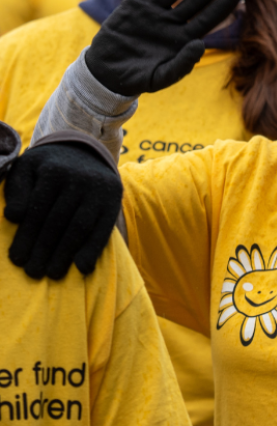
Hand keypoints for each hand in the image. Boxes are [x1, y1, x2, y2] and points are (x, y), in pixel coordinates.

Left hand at [4, 143, 121, 278]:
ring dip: (66, 254)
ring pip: (80, 227)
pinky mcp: (114, 199)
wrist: (85, 152)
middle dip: (44, 250)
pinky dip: (93, 249)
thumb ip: (17, 191)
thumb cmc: (48, 168)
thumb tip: (13, 217)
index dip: (26, 237)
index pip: (38, 210)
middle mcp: (79, 178)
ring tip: (53, 274)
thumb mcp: (27, 170)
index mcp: (54, 171)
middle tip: (33, 272)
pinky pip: (103, 228)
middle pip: (58, 221)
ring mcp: (99, 189)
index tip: (16, 259)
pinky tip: (82, 267)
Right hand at [85, 0, 241, 96]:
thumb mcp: (161, 76)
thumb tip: (200, 45)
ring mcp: (154, 11)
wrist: (107, 72)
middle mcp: (173, 21)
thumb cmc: (138, 78)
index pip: (208, 19)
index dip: (223, 6)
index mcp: (183, 38)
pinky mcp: (135, 3)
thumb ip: (182, 64)